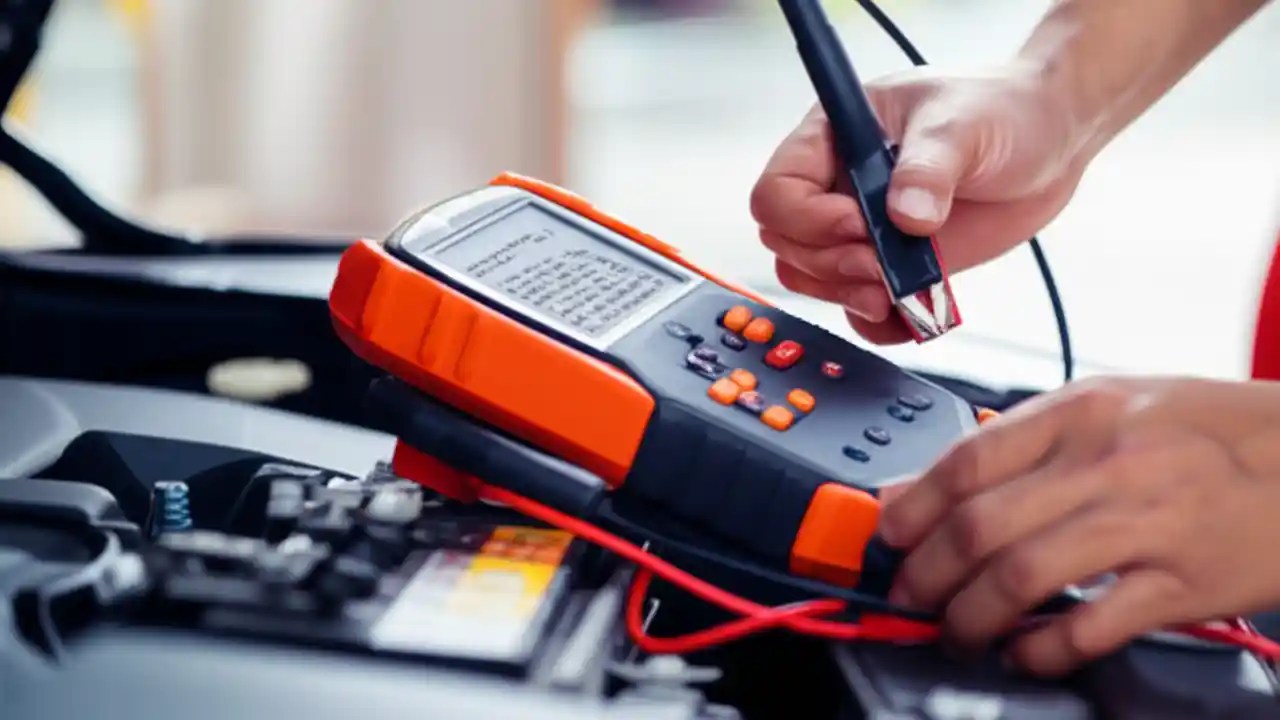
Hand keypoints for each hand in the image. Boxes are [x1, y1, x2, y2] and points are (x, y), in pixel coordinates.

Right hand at [749, 63, 1090, 342]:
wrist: (1050, 139)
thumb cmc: (1001, 108)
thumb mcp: (963, 124)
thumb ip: (929, 167)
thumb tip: (904, 217)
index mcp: (832, 138)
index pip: (778, 191)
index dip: (807, 219)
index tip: (858, 223)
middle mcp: (836, 186)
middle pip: (787, 245)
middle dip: (830, 264)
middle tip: (881, 266)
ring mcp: (862, 230)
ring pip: (815, 280)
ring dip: (848, 295)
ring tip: (893, 291)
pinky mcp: (894, 265)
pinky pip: (860, 309)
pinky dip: (879, 323)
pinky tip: (909, 316)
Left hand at [878, 377, 1279, 676]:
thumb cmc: (1205, 430)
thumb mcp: (1108, 407)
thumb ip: (1016, 443)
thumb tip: (922, 485)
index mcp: (1079, 413)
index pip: (965, 462)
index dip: (910, 509)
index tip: (888, 539)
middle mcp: (1105, 463)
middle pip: (980, 526)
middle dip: (927, 574)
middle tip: (909, 598)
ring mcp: (1146, 524)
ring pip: (1022, 575)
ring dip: (971, 615)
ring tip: (957, 632)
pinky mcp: (1183, 584)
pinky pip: (1093, 625)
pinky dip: (1044, 648)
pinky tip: (1024, 652)